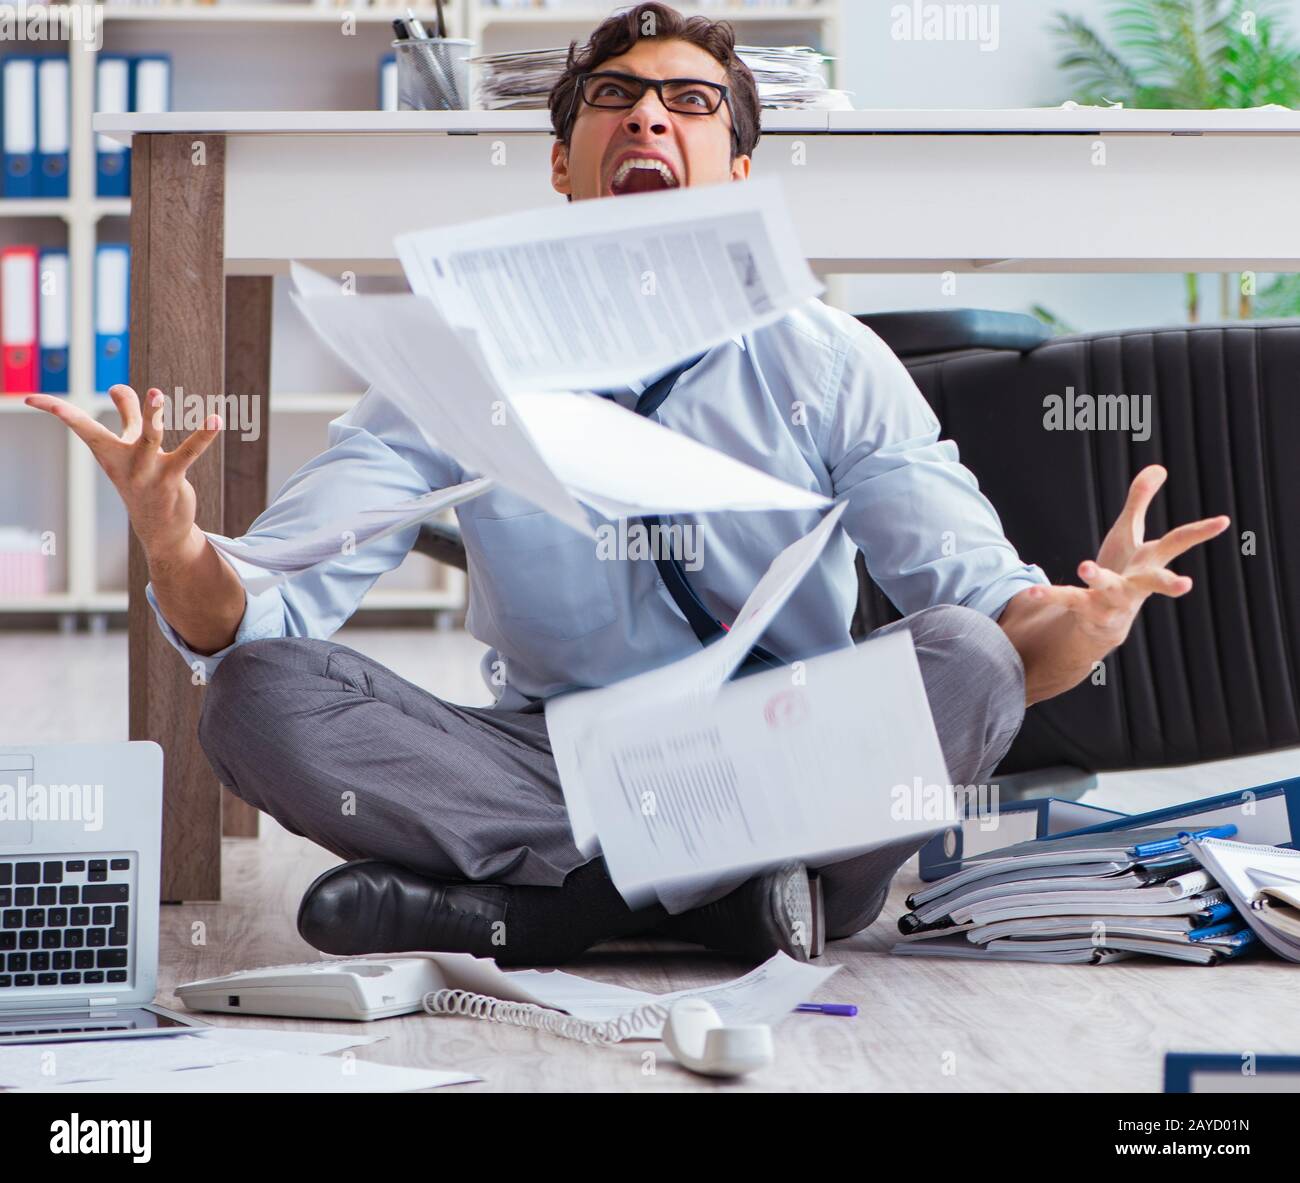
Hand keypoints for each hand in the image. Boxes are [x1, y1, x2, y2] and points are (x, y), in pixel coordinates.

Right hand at [25, 385, 221, 560]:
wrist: (160, 529)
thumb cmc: (142, 479)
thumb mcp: (132, 446)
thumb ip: (128, 414)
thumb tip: (117, 386)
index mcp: (107, 452)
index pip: (77, 426)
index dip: (53, 409)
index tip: (29, 396)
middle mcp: (122, 461)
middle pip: (106, 434)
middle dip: (105, 412)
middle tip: (114, 387)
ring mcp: (145, 471)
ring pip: (149, 439)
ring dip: (152, 416)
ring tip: (157, 393)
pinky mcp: (171, 478)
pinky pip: (188, 453)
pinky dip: (203, 435)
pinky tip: (215, 419)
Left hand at [1023, 464, 1228, 650]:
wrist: (1104, 620)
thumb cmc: (1123, 570)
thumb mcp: (1129, 533)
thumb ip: (1140, 500)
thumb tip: (1158, 467)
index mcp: (1148, 561)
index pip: (1178, 542)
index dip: (1201, 530)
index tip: (1223, 520)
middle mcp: (1136, 584)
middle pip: (1155, 581)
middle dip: (1167, 583)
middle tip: (1184, 584)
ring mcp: (1112, 598)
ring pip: (1108, 588)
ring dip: (1098, 577)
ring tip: (1085, 566)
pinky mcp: (1086, 607)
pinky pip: (1066, 598)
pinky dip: (1048, 593)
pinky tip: (1030, 591)